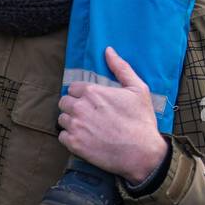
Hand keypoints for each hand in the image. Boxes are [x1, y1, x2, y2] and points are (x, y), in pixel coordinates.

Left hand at [57, 46, 168, 182]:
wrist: (142, 153)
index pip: (72, 88)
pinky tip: (83, 139)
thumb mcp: (137, 89)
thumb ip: (120, 68)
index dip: (81, 94)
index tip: (90, 102)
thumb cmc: (141, 120)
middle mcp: (80, 107)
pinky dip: (69, 138)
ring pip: (61, 119)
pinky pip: (62, 137)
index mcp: (92, 92)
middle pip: (64, 102)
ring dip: (70, 121)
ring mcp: (76, 126)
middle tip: (87, 115)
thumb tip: (108, 50)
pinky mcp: (75, 145)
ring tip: (85, 127)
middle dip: (73, 107)